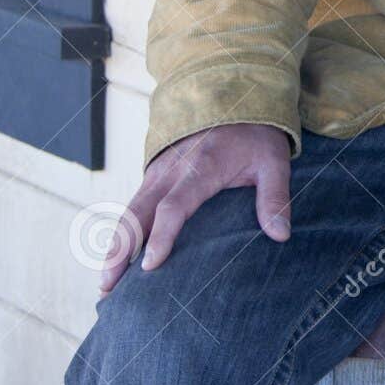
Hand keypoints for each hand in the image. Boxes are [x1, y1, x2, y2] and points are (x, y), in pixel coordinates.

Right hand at [96, 122, 293, 295]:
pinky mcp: (154, 174)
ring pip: (129, 212)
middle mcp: (171, 170)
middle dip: (120, 251)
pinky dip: (121, 233)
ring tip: (104, 285)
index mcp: (200, 168)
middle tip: (108, 288)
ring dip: (114, 246)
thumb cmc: (255, 134)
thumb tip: (281, 235)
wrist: (234, 95)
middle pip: (138, 214)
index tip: (150, 266)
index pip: (174, 207)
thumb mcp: (273, 160)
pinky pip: (133, 206)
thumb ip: (275, 197)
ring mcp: (158, 172)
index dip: (161, 237)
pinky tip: (115, 261)